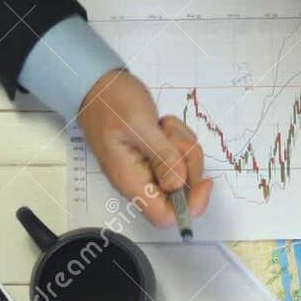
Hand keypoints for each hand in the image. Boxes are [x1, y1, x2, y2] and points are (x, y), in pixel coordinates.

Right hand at [78, 69, 212, 228]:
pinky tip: (162, 126)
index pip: (165, 217)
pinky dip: (179, 140)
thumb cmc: (110, 103)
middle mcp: (141, 181)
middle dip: (189, 165)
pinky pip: (181, 156)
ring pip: (185, 172)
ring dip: (183, 148)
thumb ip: (162, 157)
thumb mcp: (139, 126)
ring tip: (163, 128)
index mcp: (132, 181)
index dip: (190, 207)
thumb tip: (179, 186)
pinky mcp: (156, 155)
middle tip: (174, 140)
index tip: (204, 182)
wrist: (97, 84)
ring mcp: (150, 168)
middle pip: (182, 193)